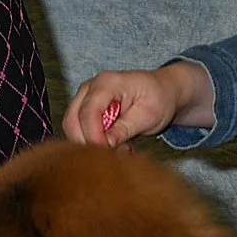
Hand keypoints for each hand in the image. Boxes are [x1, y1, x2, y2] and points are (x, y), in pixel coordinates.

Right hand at [64, 62, 215, 144]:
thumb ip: (125, 129)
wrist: (163, 92)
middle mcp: (90, 88)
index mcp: (106, 83)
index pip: (88, 113)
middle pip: (73, 121)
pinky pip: (80, 130)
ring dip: (92, 144)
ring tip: (121, 149)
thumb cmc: (158, 98)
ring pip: (73, 128)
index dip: (94, 136)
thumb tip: (106, 143)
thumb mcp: (148, 115)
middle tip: (118, 153)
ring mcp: (85, 98)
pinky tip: (116, 145)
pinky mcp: (86, 109)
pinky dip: (94, 142)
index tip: (107, 153)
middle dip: (90, 142)